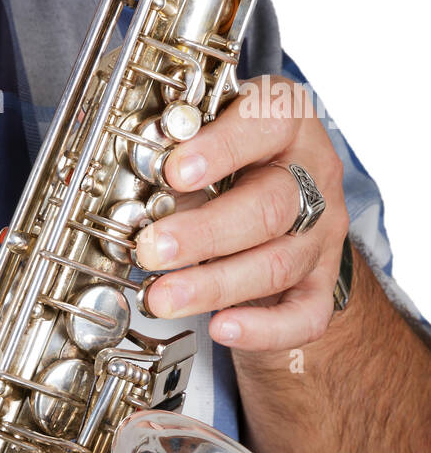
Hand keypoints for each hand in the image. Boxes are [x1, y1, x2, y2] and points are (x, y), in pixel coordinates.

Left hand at [135, 76, 349, 350]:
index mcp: (288, 123)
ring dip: (213, 286)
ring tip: (162, 298)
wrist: (283, 216)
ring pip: (277, 264)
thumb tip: (132, 200)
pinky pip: (305, 316)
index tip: (174, 171)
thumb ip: (179, 165)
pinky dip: (263, 329)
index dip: (221, 148)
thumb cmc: (236, 170)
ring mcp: (321, 234)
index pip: (267, 122)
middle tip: (150, 250)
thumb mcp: (208, 147)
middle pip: (269, 207)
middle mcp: (313, 177)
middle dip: (203, 233)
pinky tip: (221, 329)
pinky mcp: (321, 283)